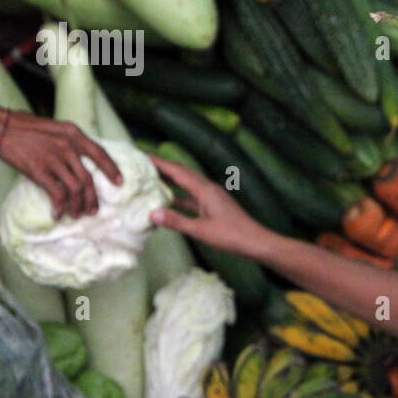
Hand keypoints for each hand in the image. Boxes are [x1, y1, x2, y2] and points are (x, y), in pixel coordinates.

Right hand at [0, 113, 122, 219]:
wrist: (0, 127)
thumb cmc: (26, 127)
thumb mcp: (56, 128)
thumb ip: (71, 142)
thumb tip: (82, 162)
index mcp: (74, 134)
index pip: (100, 153)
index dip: (111, 169)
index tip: (119, 183)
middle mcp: (67, 146)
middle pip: (88, 178)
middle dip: (92, 198)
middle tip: (93, 210)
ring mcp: (53, 159)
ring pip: (75, 189)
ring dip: (77, 205)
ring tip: (76, 214)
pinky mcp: (38, 170)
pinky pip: (56, 194)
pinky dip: (59, 207)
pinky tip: (57, 214)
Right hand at [149, 155, 274, 257]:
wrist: (255, 241)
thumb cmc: (231, 236)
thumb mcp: (201, 231)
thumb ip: (176, 221)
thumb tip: (151, 213)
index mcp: (205, 190)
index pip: (177, 172)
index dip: (159, 163)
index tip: (142, 156)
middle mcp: (208, 188)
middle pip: (182, 172)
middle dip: (163, 167)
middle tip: (143, 164)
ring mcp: (212, 196)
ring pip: (187, 184)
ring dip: (170, 180)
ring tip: (151, 178)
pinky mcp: (214, 205)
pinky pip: (192, 196)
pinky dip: (179, 195)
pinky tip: (168, 200)